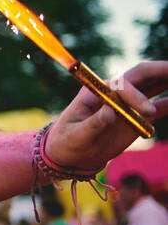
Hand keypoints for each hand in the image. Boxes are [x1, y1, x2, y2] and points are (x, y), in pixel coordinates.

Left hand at [46, 60, 166, 169]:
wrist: (71, 155)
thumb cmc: (67, 143)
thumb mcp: (75, 136)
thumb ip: (92, 124)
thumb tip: (111, 112)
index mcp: (96, 91)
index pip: (122, 85)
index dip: (136, 96)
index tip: (148, 112)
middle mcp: (115, 92)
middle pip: (142, 74)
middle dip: (162, 70)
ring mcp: (128, 102)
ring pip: (154, 85)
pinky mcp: (138, 115)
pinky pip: (161, 105)